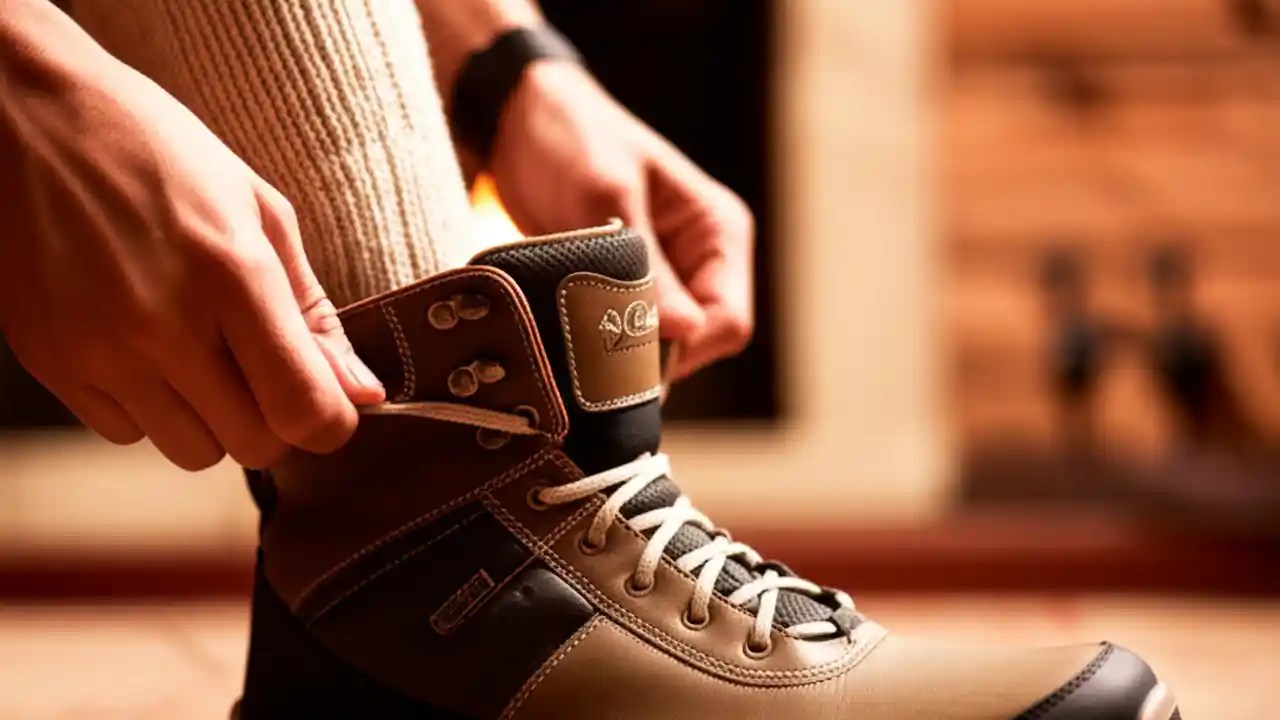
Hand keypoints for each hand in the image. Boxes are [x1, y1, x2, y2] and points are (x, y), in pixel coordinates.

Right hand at [0, 59, 382, 470]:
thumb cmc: (158, 152)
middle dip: (276, 419)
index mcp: (231, 275)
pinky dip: (149, 409)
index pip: (303, 408)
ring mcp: (100, 351)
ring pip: (192, 452)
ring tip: (200, 351)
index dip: (333, 421)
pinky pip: (127, 433)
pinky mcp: (51, 364)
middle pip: (254, 445)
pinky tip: (143, 347)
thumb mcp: (259, 211)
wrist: (25, 117)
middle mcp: (164, 326)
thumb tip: (363, 393)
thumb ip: (314, 313)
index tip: (334, 404)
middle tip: (264, 368)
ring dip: (213, 419)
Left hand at [489, 62, 754, 380]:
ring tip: (573, 331)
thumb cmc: (573, 138)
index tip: (623, 351)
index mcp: (719, 231)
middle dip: (648, 352)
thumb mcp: (607, 194)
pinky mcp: (627, 290)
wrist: (520, 121)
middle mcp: (703, 261)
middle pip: (698, 343)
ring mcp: (667, 279)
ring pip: (661, 347)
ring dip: (620, 350)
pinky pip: (628, 337)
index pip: (728, 320)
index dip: (683, 346)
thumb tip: (681, 330)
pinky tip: (568, 330)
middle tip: (589, 347)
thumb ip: (643, 265)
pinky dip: (600, 342)